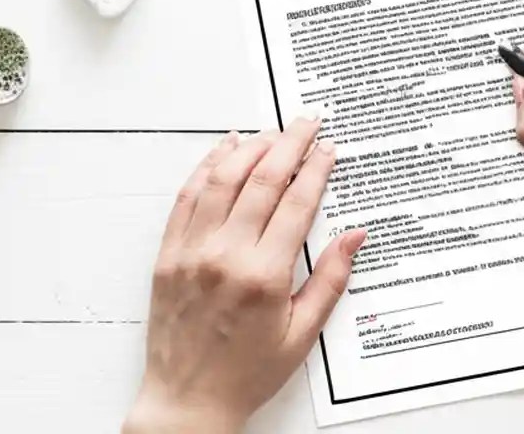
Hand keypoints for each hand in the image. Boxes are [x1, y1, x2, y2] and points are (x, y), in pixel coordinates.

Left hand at [123, 122, 365, 433]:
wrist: (187, 401)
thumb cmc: (246, 374)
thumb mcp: (302, 334)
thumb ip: (330, 279)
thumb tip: (355, 236)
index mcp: (264, 276)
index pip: (296, 203)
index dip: (316, 169)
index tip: (328, 149)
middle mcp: (225, 257)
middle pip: (261, 180)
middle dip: (289, 143)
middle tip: (307, 122)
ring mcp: (192, 253)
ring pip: (221, 179)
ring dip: (249, 147)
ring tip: (271, 131)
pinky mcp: (168, 256)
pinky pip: (187, 198)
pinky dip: (206, 167)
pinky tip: (224, 151)